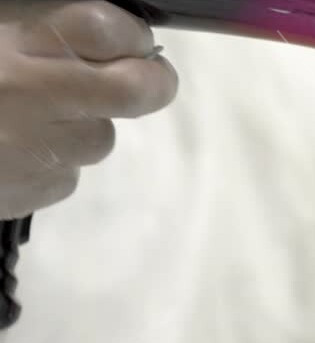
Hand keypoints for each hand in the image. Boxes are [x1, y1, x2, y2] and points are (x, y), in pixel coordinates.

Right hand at [0, 1, 177, 219]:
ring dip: (81, 126)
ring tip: (29, 113)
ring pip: (98, 140)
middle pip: (135, 92)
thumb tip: (101, 33)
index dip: (131, 35)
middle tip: (143, 77)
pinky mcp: (25, 194)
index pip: (111, 29)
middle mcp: (36, 94)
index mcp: (18, 39)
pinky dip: (47, 161)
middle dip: (148, 83)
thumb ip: (32, 24)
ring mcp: (35, 150)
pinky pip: (61, 176)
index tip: (131, 39)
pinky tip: (5, 146)